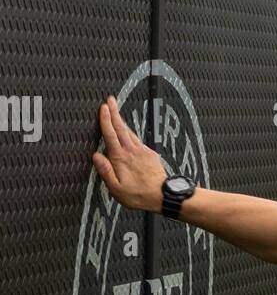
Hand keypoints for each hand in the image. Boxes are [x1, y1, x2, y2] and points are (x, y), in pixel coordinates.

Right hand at [91, 95, 167, 211]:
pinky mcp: (149, 154)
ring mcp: (142, 151)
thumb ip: (105, 171)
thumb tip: (96, 156)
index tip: (103, 107)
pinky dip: (130, 132)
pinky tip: (128, 132)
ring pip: (129, 132)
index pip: (110, 134)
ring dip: (122, 121)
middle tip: (110, 99)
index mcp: (120, 158)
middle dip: (114, 112)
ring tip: (116, 112)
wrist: (162, 195)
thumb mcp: (116, 188)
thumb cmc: (139, 195)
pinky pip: (137, 139)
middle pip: (120, 127)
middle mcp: (131, 151)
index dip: (106, 120)